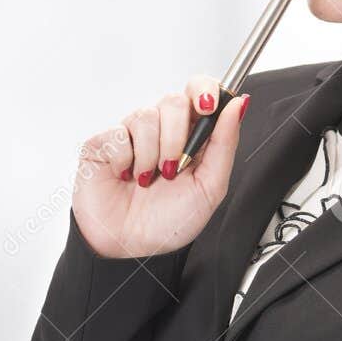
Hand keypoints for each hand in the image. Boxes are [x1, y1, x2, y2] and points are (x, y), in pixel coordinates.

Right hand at [73, 77, 249, 259]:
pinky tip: (125, 177)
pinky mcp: (102, 143)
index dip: (204, 90)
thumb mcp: (210, 188)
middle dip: (177, 138)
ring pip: (146, 116)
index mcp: (190, 137)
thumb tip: (238, 105)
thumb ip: (225, 144)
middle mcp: (161, 131)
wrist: (133, 249)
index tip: (207, 107)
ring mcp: (130, 135)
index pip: (198, 91)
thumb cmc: (170, 222)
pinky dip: (125, 160)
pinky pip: (118, 134)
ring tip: (148, 180)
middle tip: (173, 169)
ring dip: (151, 155)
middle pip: (173, 101)